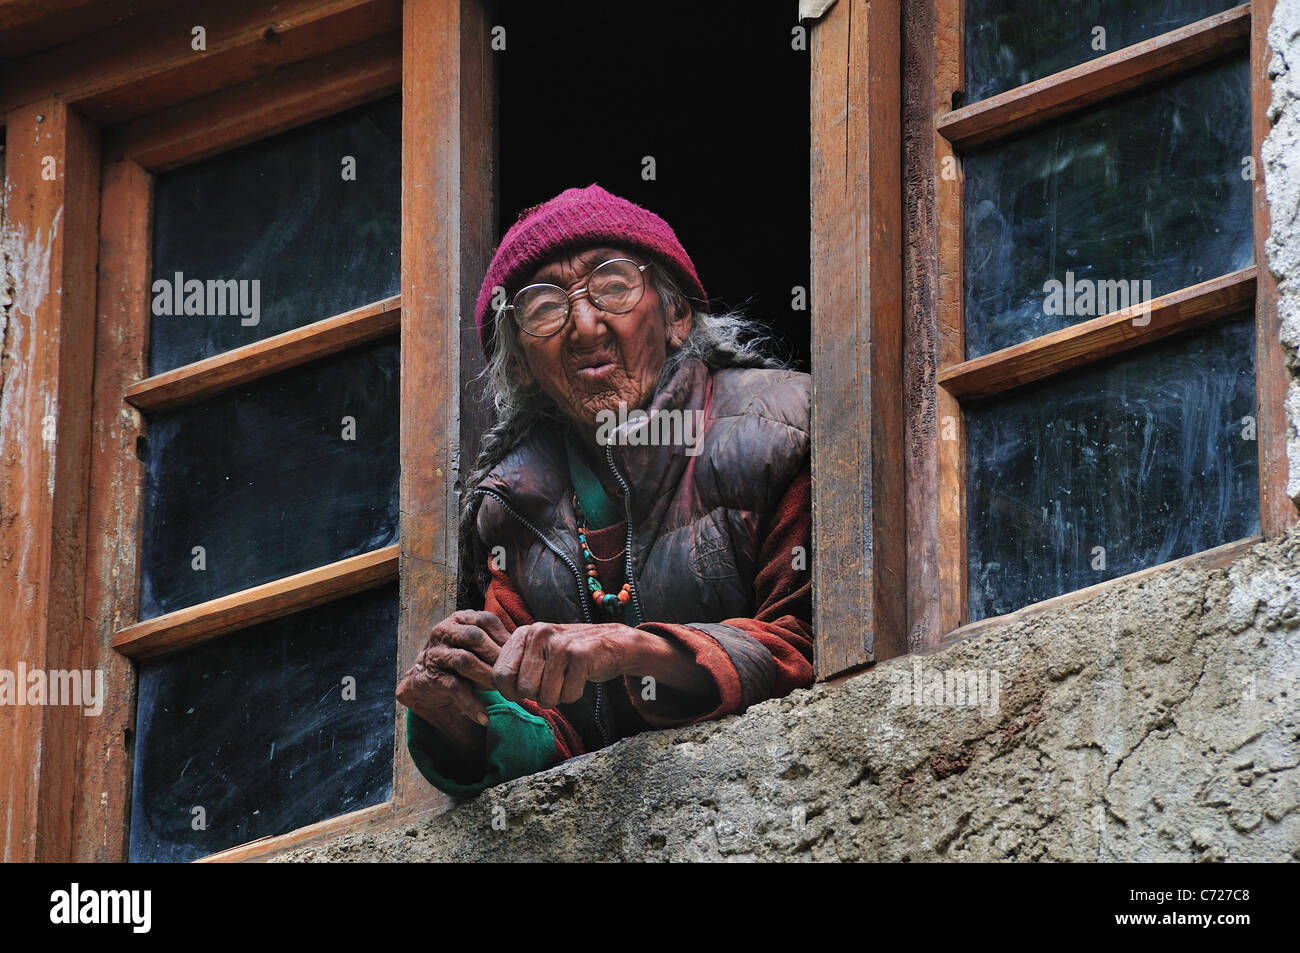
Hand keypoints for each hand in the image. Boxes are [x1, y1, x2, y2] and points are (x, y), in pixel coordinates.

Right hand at [396, 610, 512, 727]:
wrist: (423, 680)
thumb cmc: (458, 661)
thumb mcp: (477, 648)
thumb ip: (497, 646)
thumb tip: (530, 655)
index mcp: (460, 620)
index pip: (486, 621)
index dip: (505, 637)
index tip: (522, 656)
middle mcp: (445, 631)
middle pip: (475, 637)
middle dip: (497, 656)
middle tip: (515, 675)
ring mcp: (436, 653)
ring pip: (465, 660)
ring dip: (487, 677)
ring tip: (504, 693)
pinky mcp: (431, 676)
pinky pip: (454, 688)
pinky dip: (471, 703)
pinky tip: (484, 717)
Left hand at [492, 622, 637, 709]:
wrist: (613, 644)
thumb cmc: (570, 654)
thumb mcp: (538, 652)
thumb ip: (516, 666)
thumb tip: (502, 692)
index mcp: (524, 633)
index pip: (501, 674)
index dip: (510, 692)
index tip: (524, 692)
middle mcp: (539, 634)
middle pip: (523, 689)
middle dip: (538, 696)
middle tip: (552, 684)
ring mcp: (560, 644)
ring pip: (545, 696)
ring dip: (557, 697)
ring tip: (566, 680)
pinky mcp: (580, 656)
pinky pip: (567, 696)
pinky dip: (573, 695)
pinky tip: (580, 679)